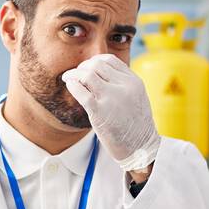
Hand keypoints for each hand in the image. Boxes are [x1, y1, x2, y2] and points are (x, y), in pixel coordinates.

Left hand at [61, 53, 160, 171]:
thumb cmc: (136, 126)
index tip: (87, 67)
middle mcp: (124, 86)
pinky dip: (72, 85)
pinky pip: (81, 91)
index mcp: (134, 82)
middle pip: (97, 65)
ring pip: (87, 74)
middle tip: (75, 74)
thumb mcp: (137, 98)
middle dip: (82, 67)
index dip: (94, 61)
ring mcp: (112, 97)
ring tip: (68, 78)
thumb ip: (123, 85)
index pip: (110, 61)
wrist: (141, 147)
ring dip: (74, 74)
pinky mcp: (99, 111)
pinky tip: (69, 85)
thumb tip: (101, 76)